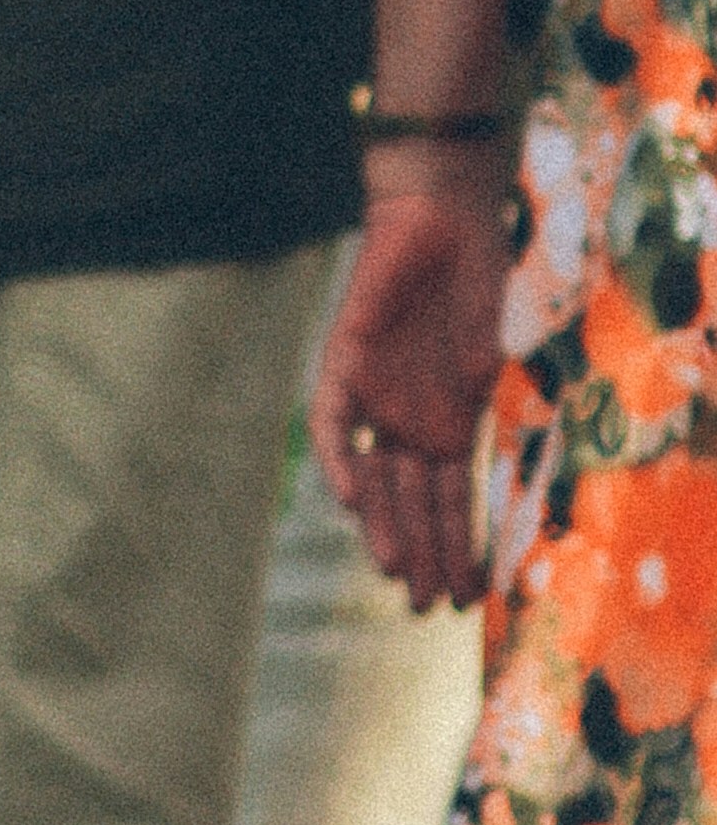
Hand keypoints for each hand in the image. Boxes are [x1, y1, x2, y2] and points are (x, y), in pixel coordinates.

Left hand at [313, 169, 517, 611]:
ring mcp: (373, 394)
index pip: (450, 502)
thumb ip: (482, 409)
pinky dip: (341, 459)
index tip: (473, 596)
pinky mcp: (344, 362)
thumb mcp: (490, 359)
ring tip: (400, 572)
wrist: (439, 216)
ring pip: (375, 476)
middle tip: (429, 608)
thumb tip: (489, 462)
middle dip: (423, 553)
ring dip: (385, 524)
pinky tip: (354, 498)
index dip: (459, 548)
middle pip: (410, 502)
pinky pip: (333, 421)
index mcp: (445, 424)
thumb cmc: (474, 281)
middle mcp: (404, 420)